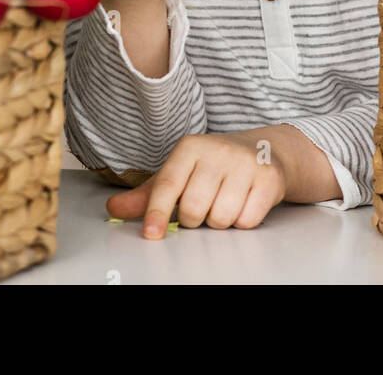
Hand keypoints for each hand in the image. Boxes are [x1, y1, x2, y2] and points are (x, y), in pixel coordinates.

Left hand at [105, 133, 287, 236]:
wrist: (263, 150)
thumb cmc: (212, 167)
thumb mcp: (179, 174)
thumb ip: (146, 195)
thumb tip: (113, 208)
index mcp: (190, 148)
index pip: (168, 185)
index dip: (156, 212)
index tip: (151, 234)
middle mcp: (217, 151)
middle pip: (193, 209)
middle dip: (194, 219)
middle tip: (201, 206)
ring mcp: (245, 163)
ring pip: (221, 218)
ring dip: (219, 221)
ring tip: (223, 202)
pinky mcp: (268, 178)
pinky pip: (246, 220)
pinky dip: (242, 221)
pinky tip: (243, 202)